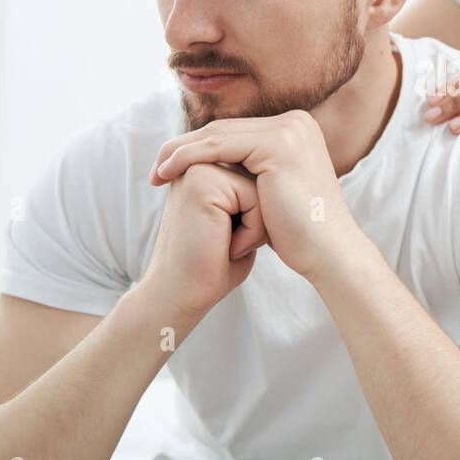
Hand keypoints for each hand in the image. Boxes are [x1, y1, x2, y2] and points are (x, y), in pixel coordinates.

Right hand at [140, 160, 266, 319]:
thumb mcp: (237, 222)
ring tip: (226, 244)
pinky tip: (227, 247)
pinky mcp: (203, 183)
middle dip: (258, 218)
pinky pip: (255, 199)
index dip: (258, 215)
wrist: (180, 295)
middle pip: (261, 179)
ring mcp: (197, 169)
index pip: (258, 178)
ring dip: (256, 226)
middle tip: (226, 244)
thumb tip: (279, 178)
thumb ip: (251, 194)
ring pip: (260, 188)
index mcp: (204, 170)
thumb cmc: (211, 266)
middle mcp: (197, 164)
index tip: (225, 239)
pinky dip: (252, 232)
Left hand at [149, 109, 368, 281]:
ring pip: (218, 135)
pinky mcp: (278, 144)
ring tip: (156, 172)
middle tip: (155, 168)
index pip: (235, 131)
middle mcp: (296, 122)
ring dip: (180, 151)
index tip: (169, 167)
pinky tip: (168, 170)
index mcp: (296, 128)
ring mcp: (289, 130)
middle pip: (224, 129)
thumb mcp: (272, 192)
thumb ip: (253, 171)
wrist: (328, 252)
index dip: (198, 146)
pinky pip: (219, 147)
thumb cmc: (299, 233)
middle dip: (184, 147)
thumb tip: (221, 167)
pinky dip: (189, 157)